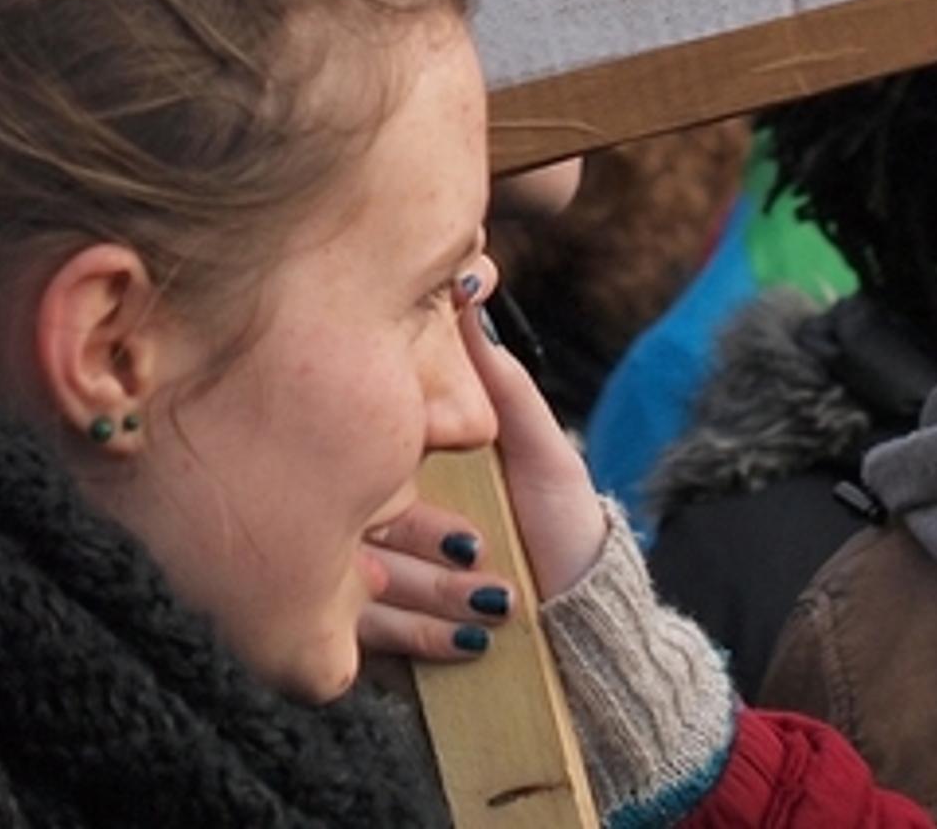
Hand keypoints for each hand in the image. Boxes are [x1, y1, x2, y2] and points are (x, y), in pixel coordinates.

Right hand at [353, 285, 613, 662]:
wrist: (583, 626)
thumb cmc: (562, 531)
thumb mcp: (544, 454)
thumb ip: (503, 383)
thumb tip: (469, 294)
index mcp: (404, 464)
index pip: (367, 454)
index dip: (397, 474)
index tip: (455, 510)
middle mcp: (372, 519)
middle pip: (354, 521)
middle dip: (421, 542)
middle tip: (480, 552)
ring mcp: (365, 582)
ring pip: (358, 583)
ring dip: (434, 595)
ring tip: (500, 600)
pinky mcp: (371, 642)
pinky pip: (364, 639)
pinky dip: (422, 638)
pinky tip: (471, 638)